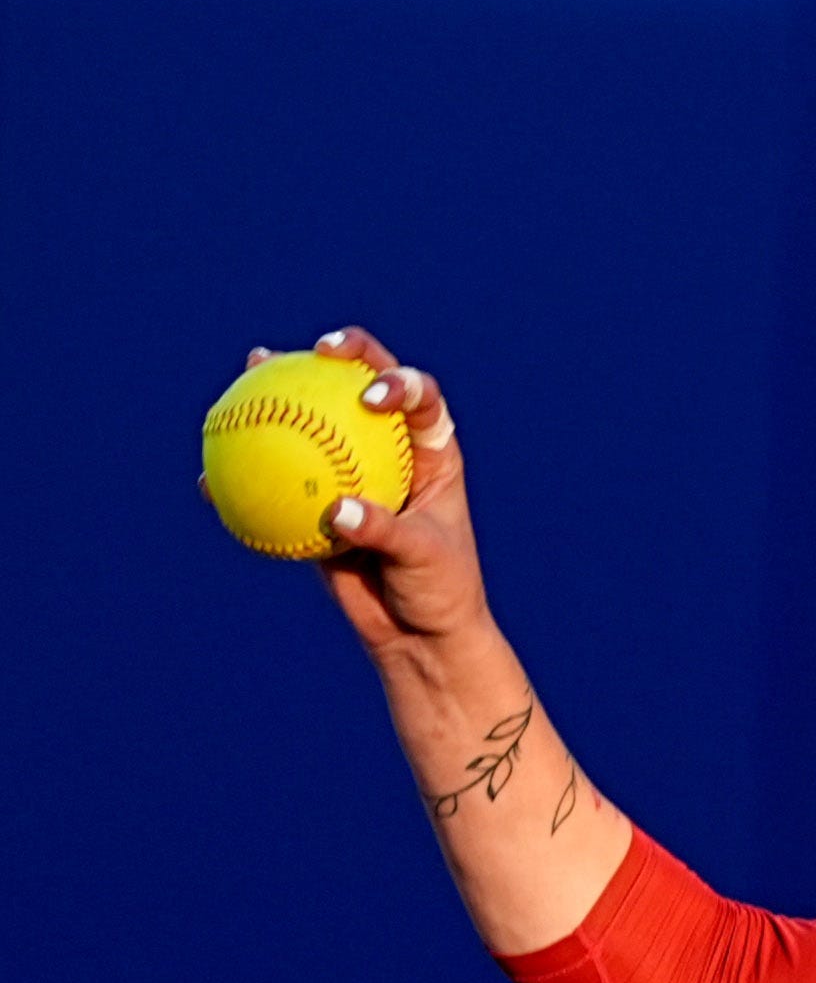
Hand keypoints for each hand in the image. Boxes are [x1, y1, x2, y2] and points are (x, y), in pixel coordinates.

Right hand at [273, 327, 486, 659]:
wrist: (417, 632)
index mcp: (431, 452)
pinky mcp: (319, 497)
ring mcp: (351, 468)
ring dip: (285, 386)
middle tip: (317, 350)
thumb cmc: (438, 590)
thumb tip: (335, 510)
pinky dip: (247, 466)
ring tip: (254, 363)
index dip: (400, 381)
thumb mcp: (422, 560)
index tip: (372, 396)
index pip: (420, 399)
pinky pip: (279, 476)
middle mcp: (392, 450)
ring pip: (316, 418)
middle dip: (347, 356)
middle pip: (365, 387)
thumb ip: (384, 531)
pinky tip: (211, 465)